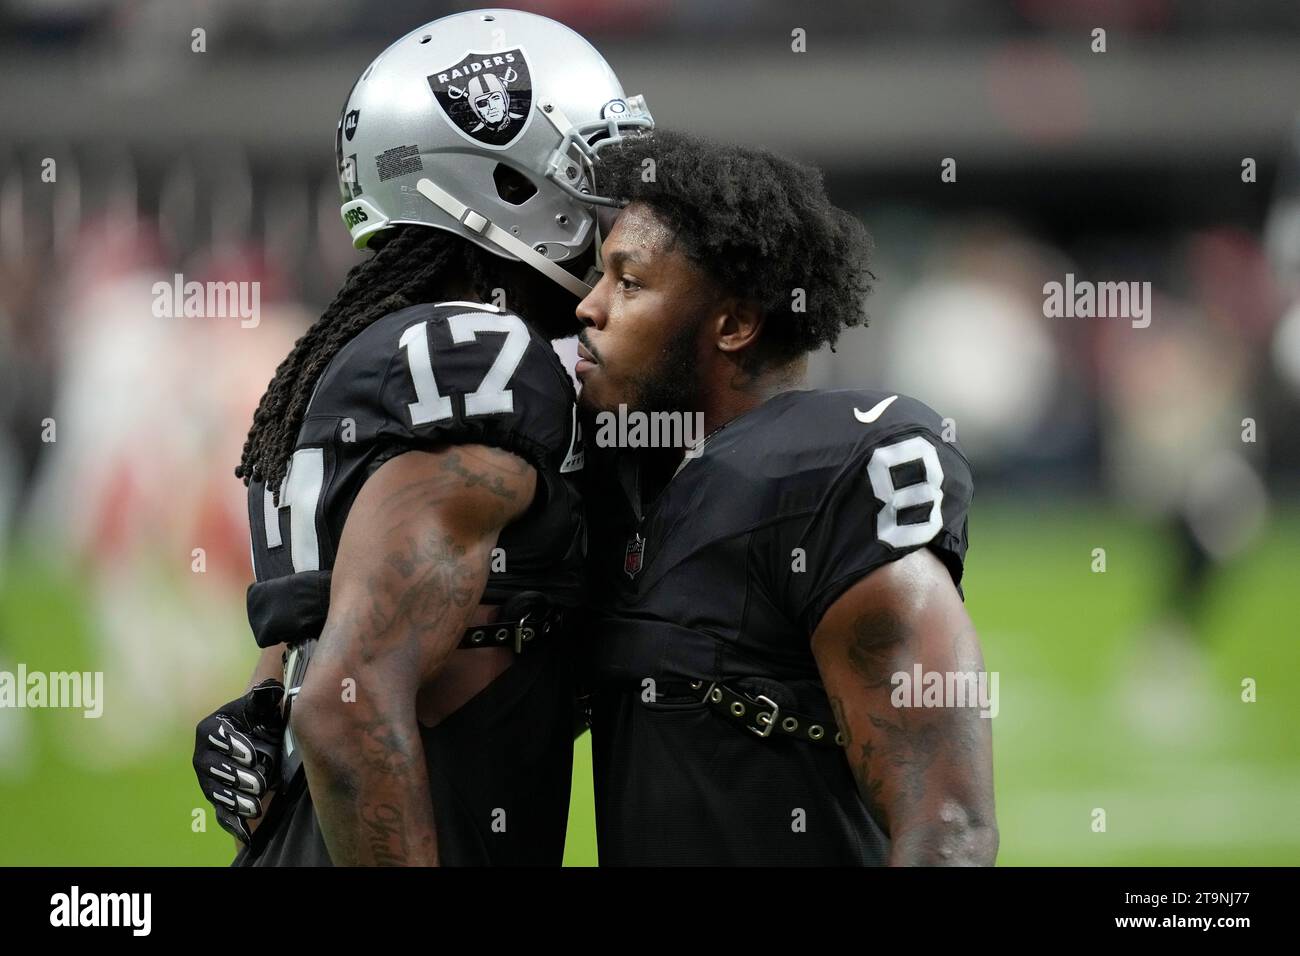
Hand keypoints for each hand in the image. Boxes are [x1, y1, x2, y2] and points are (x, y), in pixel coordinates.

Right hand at [193, 678, 285, 844]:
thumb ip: (265, 699)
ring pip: (216, 793)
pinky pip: (221, 813)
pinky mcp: (219, 800)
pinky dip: (233, 822)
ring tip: (256, 806)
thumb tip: (270, 689)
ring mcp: (209, 780)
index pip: (214, 735)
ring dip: (235, 801)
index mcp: (212, 729)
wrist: (264, 748)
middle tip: (259, 784)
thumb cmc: (263, 725)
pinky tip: (248, 830)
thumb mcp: (266, 711)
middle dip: (235, 777)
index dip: (230, 745)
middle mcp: (205, 755)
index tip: (252, 755)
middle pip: (213, 768)